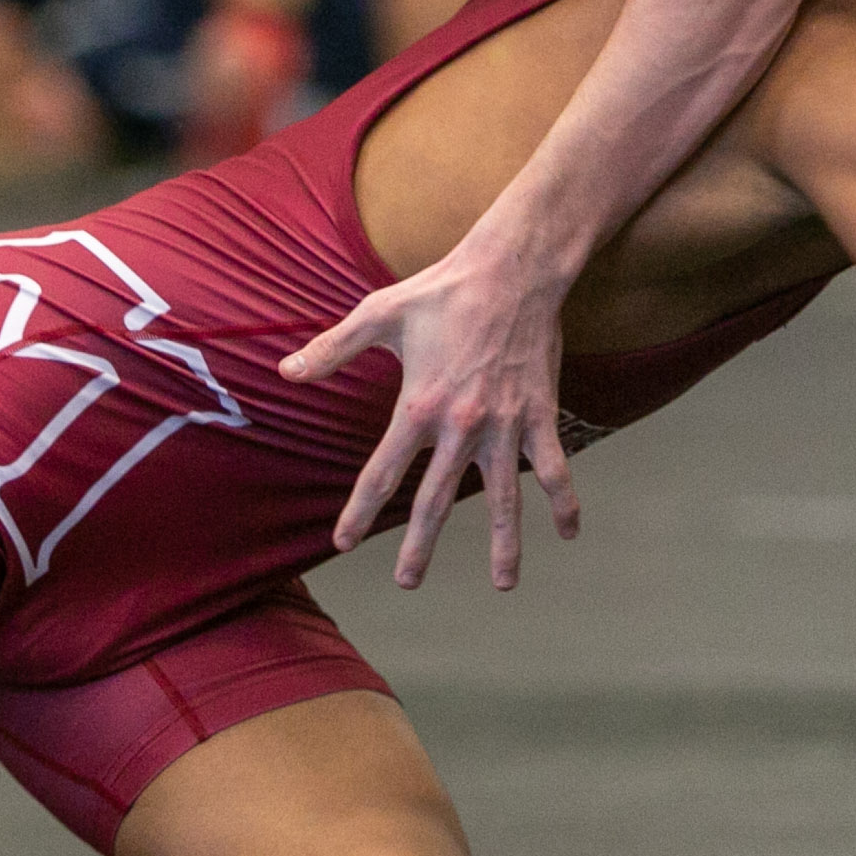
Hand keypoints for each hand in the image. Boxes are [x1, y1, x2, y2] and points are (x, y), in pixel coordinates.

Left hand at [281, 231, 580, 591]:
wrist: (514, 271)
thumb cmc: (443, 289)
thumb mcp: (378, 313)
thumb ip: (332, 349)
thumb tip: (286, 371)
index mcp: (419, 406)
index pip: (382, 473)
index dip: (360, 511)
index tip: (342, 542)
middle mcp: (462, 426)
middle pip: (436, 500)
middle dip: (420, 546)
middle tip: (408, 582)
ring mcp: (505, 425)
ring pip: (506, 499)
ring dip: (505, 545)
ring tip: (504, 584)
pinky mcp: (540, 415)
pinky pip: (556, 469)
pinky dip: (565, 501)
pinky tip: (569, 534)